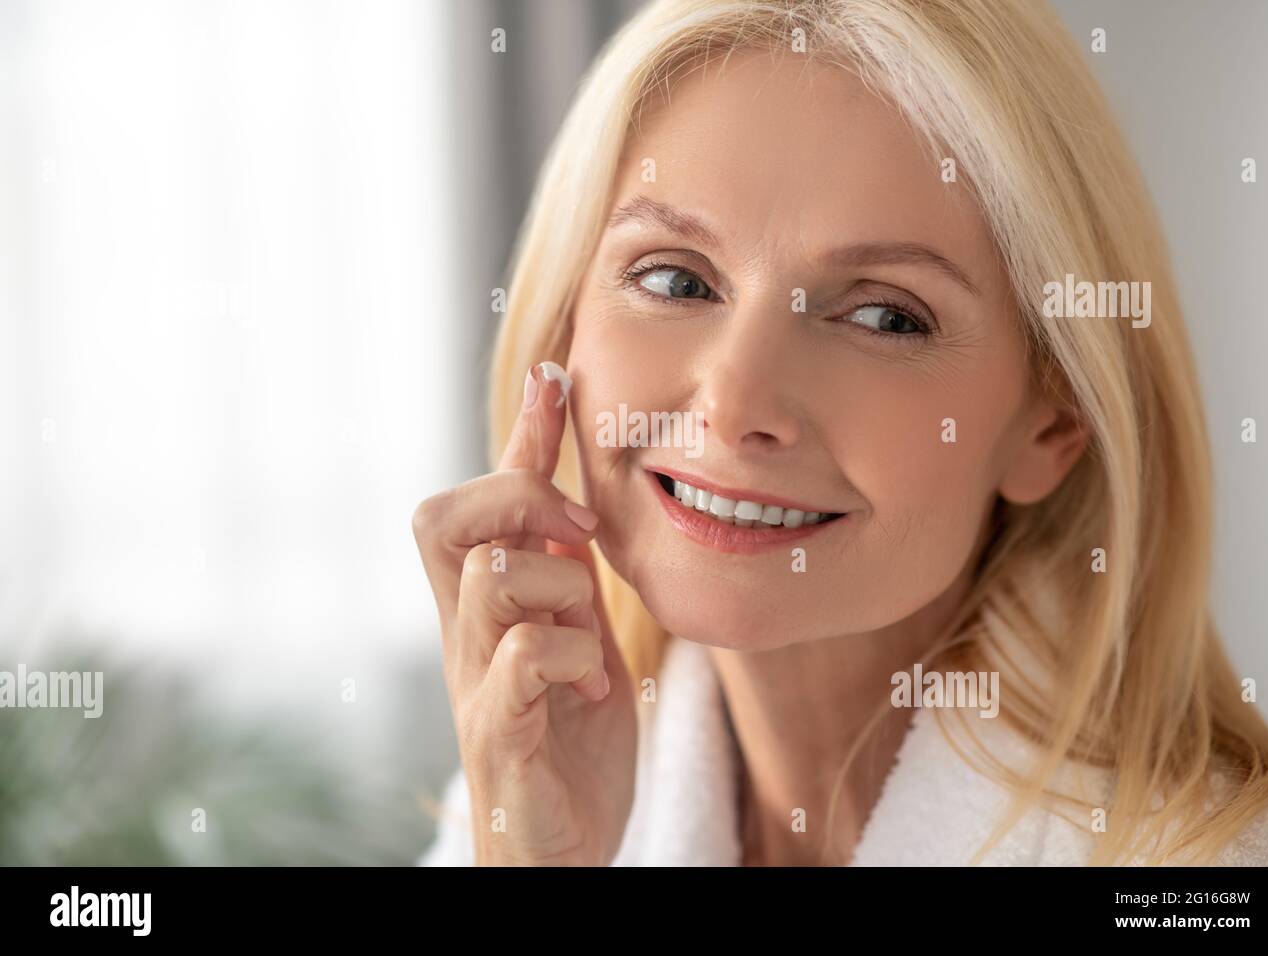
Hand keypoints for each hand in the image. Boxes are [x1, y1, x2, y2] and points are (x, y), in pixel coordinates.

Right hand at [412, 362, 636, 864]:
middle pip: (442, 519)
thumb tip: (574, 508)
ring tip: (589, 636)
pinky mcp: (498, 736)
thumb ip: (568, 583)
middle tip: (579, 533)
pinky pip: (520, 660)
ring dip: (556, 587)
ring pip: (490, 578)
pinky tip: (591, 683)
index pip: (487, 500)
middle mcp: (468, 637)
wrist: (558, 852)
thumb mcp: (578, 642)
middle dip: (517, 498)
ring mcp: (476, 685)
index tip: (555, 373)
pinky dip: (568, 655)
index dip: (522, 433)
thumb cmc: (568, 746)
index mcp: (492, 609)